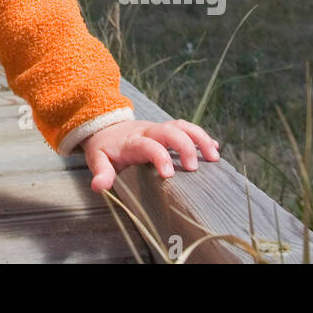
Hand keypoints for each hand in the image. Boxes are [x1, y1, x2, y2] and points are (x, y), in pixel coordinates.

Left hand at [82, 118, 219, 191]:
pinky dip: (201, 136)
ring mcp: (159, 129)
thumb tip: (99, 186)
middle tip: (194, 168)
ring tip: (214, 157)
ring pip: (182, 126)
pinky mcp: (167, 131)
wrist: (105, 126)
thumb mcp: (97, 158)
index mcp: (132, 141)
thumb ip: (101, 172)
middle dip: (185, 146)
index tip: (169, 175)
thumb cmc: (104, 147)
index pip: (148, 144)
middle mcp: (148, 131)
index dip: (160, 157)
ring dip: (199, 138)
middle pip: (170, 131)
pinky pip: (186, 128)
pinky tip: (214, 147)